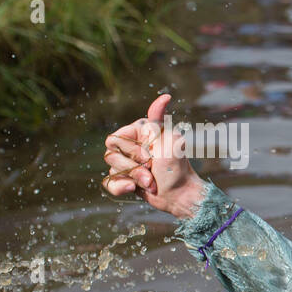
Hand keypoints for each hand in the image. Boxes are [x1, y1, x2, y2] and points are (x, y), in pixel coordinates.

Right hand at [102, 94, 206, 219]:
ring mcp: (127, 163)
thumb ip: (159, 119)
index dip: (129, 150)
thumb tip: (166, 96)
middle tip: (151, 171)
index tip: (149, 157)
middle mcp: (130, 146)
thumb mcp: (169, 139)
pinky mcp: (125, 179)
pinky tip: (132, 189)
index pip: (114, 139)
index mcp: (138, 134)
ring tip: (150, 183)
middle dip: (133, 168)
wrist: (181, 194)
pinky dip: (120, 187)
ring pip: (111, 169)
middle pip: (110, 155)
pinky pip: (110, 183)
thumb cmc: (177, 166)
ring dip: (132, 178)